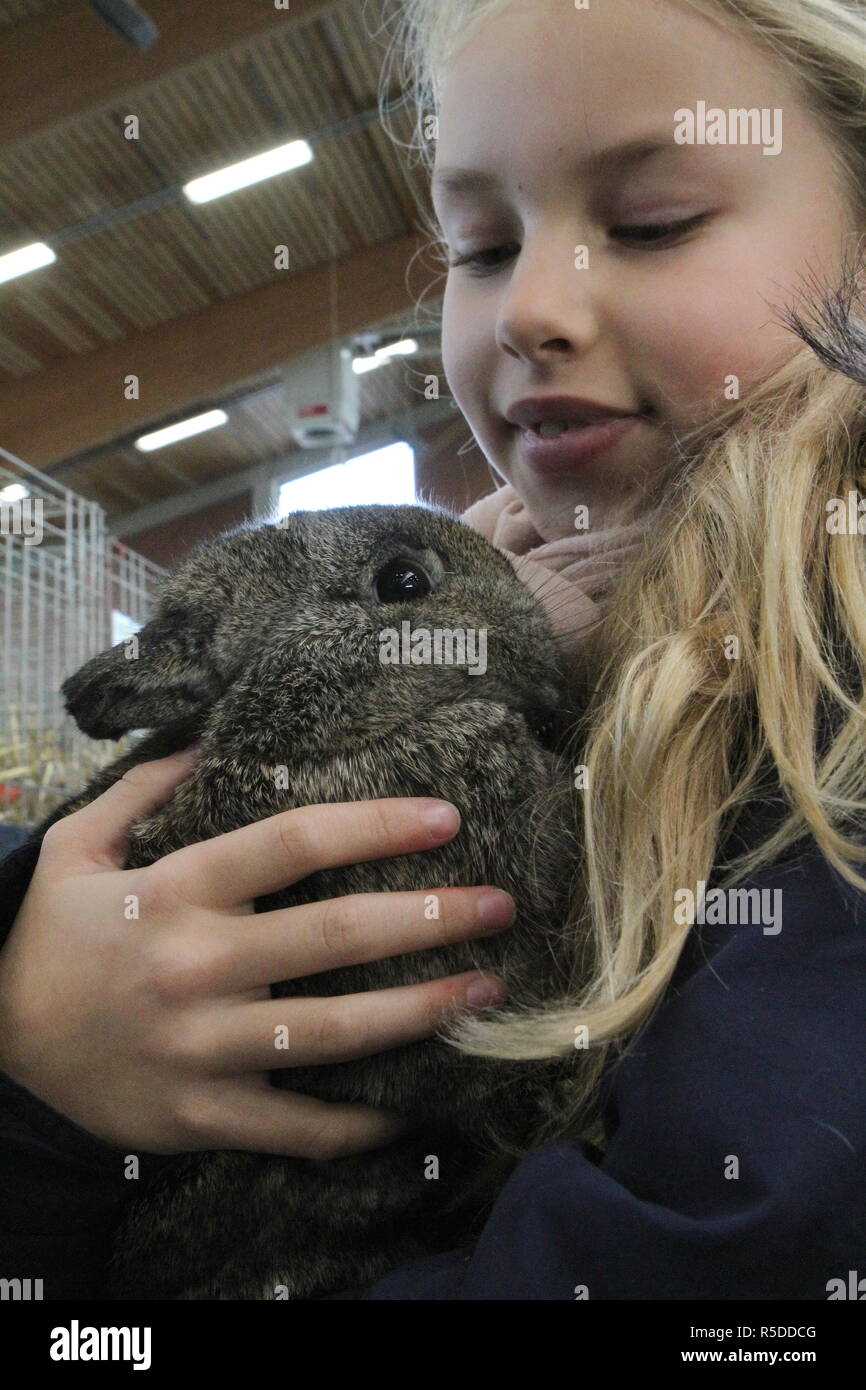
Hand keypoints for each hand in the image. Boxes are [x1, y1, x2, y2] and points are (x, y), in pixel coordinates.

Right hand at [0, 748, 514, 1157]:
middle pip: (334, 935)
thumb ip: (145, 788)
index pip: (292, 844)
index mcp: (173, 892)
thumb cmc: (51, 937)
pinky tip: (415, 1103)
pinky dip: (358, 1123)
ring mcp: (202, 1047)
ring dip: (421, 1009)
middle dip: (428, 917)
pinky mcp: (201, 1114)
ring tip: (487, 988)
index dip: (375, 824)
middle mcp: (197, 966)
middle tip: (498, 904)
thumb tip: (212, 740)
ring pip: (333, 1031)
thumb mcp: (76, 846)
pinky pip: (296, 1126)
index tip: (445, 816)